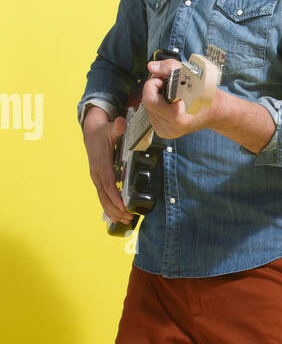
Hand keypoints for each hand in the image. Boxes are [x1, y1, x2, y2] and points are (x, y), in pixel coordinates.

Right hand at [82, 107, 132, 223]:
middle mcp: (97, 173)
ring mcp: (97, 178)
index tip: (123, 206)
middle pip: (105, 195)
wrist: (91, 132)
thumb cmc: (102, 132)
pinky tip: (117, 216)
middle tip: (128, 217)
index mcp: (101, 163)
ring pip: (103, 199)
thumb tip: (120, 123)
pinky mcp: (99, 180)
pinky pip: (103, 197)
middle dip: (116, 208)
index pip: (108, 183)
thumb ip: (117, 127)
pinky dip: (110, 207)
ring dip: (113, 211)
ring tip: (125, 221)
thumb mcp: (110, 128)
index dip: (115, 196)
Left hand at [141, 56, 222, 138]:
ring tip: (172, 95)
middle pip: (147, 103)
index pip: (148, 98)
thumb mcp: (191, 74)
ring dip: (156, 99)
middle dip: (154, 90)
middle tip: (169, 86)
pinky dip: (158, 108)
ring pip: (148, 110)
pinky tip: (170, 105)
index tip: (164, 80)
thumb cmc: (206, 94)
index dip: (154, 84)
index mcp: (177, 116)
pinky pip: (152, 116)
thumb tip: (152, 67)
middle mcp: (171, 127)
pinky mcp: (165, 133)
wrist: (215, 111)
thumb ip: (169, 67)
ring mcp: (168, 132)